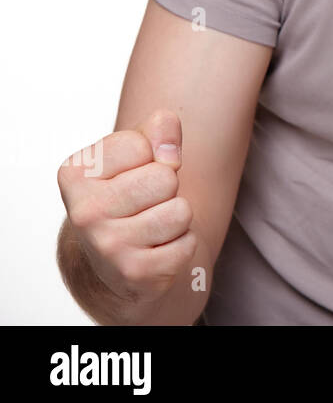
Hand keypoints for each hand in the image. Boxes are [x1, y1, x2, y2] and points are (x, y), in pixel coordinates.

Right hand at [56, 109, 197, 319]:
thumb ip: (158, 129)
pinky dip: (182, 244)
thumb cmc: (129, 192)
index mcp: (75, 174)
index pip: (140, 144)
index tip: (132, 173)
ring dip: (177, 217)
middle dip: (167, 187)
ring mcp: (106, 247)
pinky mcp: (134, 273)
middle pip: (165, 178)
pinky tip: (156, 249)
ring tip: (151, 225)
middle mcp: (83, 213)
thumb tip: (170, 149)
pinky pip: (188, 243)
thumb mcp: (136, 151)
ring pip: (180, 211)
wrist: (114, 259)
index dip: (151, 155)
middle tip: (146, 203)